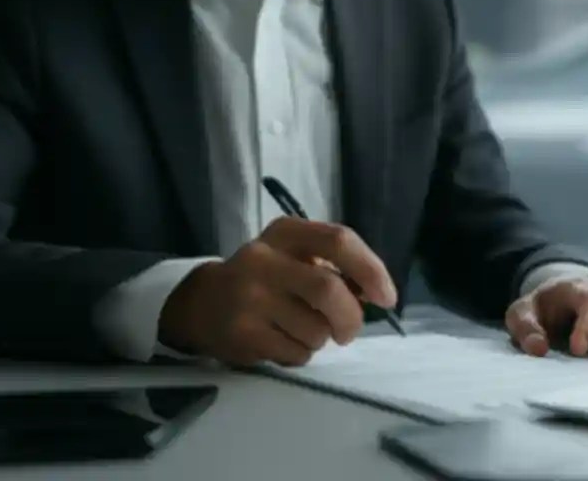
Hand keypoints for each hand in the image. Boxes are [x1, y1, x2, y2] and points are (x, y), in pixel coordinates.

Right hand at [159, 217, 397, 366]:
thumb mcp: (295, 257)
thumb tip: (378, 293)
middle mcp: (263, 259)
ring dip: (322, 338)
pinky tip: (284, 342)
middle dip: (350, 317)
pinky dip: (302, 354)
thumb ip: (335, 266)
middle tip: (348, 331)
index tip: (386, 297)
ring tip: (303, 331)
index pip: (339, 240)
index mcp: (285, 233)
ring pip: (314, 329)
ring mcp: (250, 297)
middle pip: (328, 289)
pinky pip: (296, 353)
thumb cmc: (267, 278)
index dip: (371, 269)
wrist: (201, 304)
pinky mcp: (243, 333)